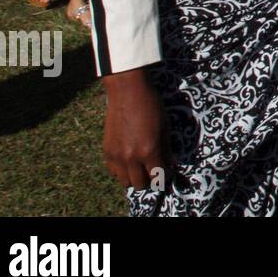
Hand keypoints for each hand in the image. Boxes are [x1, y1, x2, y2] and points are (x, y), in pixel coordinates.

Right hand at [101, 68, 170, 190]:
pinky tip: (128, 159)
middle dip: (149, 180)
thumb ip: (167, 149)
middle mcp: (131, 157)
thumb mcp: (165, 126)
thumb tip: (170, 164)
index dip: (165, 177)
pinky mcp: (106, 151)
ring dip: (134, 177)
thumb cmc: (151, 105)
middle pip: (139, 185)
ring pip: (124, 181)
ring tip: (140, 166)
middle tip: (154, 170)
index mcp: (149, 151)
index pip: (158, 177)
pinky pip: (113, 171)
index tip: (167, 172)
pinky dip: (121, 170)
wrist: (127, 91)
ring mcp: (116, 156)